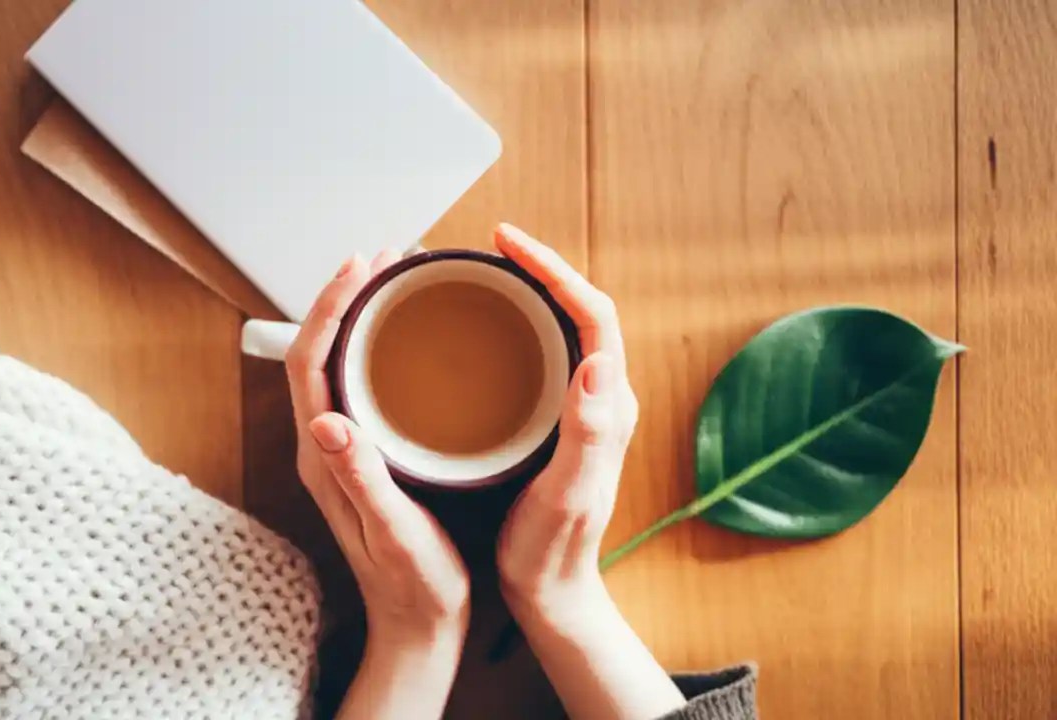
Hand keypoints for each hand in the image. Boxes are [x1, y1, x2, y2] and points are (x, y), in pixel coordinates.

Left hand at [285, 252, 468, 718]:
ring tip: (393, 281)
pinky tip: (406, 339)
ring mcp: (345, 449)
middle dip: (344, 296)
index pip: (311, 361)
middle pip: (319, 350)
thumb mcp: (393, 532)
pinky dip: (376, 346)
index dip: (330, 306)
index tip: (363, 267)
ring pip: (338, 363)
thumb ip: (362, 478)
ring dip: (358, 316)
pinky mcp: (367, 456)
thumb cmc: (414, 585)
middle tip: (384, 257)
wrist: (419, 626)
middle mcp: (327, 445)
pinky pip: (360, 384)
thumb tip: (327, 418)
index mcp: (327, 455)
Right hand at [493, 224, 684, 719]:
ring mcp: (582, 410)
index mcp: (608, 406)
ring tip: (487, 270)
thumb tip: (598, 360)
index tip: (508, 244)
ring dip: (531, 292)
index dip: (554, 269)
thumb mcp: (567, 495)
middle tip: (493, 245)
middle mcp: (602, 399)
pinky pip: (545, 355)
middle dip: (542, 268)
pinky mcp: (558, 423)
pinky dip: (519, 326)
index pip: (594, 313)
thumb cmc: (551, 551)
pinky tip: (485, 328)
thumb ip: (587, 432)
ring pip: (562, 329)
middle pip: (580, 310)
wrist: (550, 594)